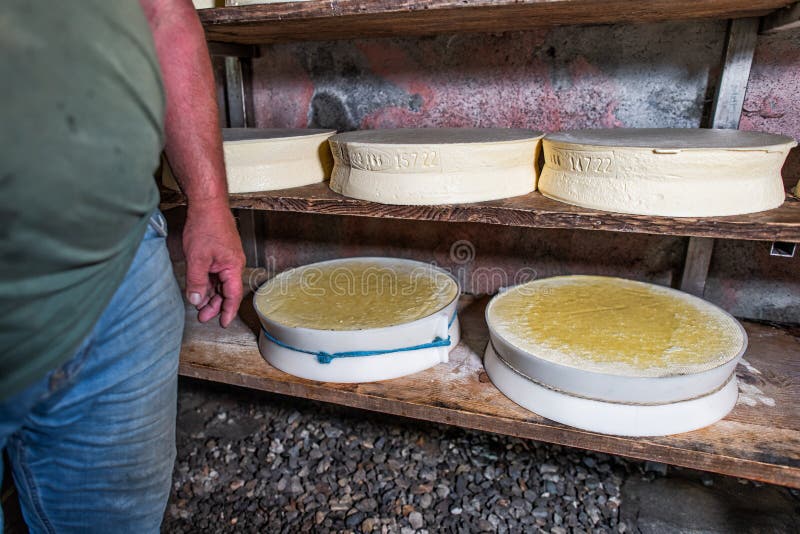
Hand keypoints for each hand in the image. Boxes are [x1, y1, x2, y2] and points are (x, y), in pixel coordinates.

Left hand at [183, 200, 245, 326]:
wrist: (207, 203)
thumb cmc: (206, 226)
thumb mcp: (197, 258)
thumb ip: (197, 282)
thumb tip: (196, 300)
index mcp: (233, 266)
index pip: (233, 295)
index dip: (228, 311)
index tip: (223, 323)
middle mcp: (233, 263)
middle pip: (226, 291)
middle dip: (215, 305)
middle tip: (202, 317)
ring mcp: (226, 258)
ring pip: (220, 282)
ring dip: (210, 294)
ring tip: (198, 305)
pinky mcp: (219, 252)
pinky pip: (215, 273)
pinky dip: (208, 282)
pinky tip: (199, 288)